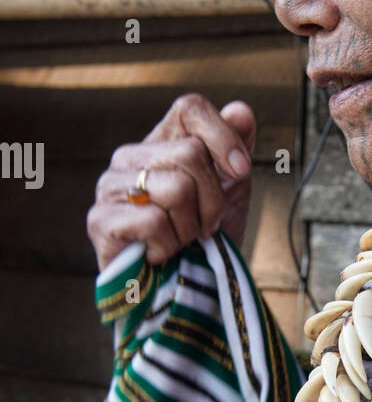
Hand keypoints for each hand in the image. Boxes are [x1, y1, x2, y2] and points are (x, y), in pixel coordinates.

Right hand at [87, 96, 255, 272]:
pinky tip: (160, 254)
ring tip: (181, 241)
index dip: (222, 135)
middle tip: (206, 227)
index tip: (241, 172)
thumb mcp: (231, 192)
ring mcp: (110, 187)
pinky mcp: (100, 221)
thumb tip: (241, 110)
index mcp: (162, 142)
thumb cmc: (202, 240)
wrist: (181, 292)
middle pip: (190, 152)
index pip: (190, 108)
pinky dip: (169, 246)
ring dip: (191, 227)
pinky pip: (154, 222)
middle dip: (213, 200)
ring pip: (176, 188)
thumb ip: (235, 149)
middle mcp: (130, 157)